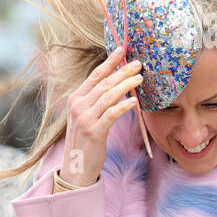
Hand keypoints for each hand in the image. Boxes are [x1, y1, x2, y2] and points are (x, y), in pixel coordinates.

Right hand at [59, 46, 142, 186]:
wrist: (76, 166)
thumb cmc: (86, 140)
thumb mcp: (87, 116)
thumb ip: (98, 101)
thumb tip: (119, 85)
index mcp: (76, 99)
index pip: (95, 75)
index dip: (109, 62)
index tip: (122, 49)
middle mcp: (78, 106)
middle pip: (104, 83)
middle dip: (122, 71)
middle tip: (138, 64)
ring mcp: (84, 118)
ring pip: (108, 96)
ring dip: (126, 85)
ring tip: (140, 78)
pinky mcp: (94, 131)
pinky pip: (111, 114)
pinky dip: (123, 106)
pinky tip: (134, 102)